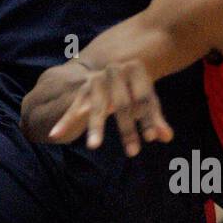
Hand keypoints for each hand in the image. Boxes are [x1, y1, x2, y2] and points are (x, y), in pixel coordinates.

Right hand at [22, 59, 172, 155]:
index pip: (144, 98)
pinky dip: (65, 122)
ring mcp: (95, 80)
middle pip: (123, 104)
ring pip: (98, 108)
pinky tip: (56, 136)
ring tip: (94, 147)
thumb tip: (167, 137)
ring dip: (96, 128)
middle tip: (133, 153)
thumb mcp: (147, 103)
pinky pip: (73, 109)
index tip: (150, 138)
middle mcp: (114, 71)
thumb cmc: (134, 91)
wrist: (113, 70)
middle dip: (127, 129)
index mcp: (135, 69)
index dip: (148, 118)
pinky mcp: (82, 91)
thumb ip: (156, 120)